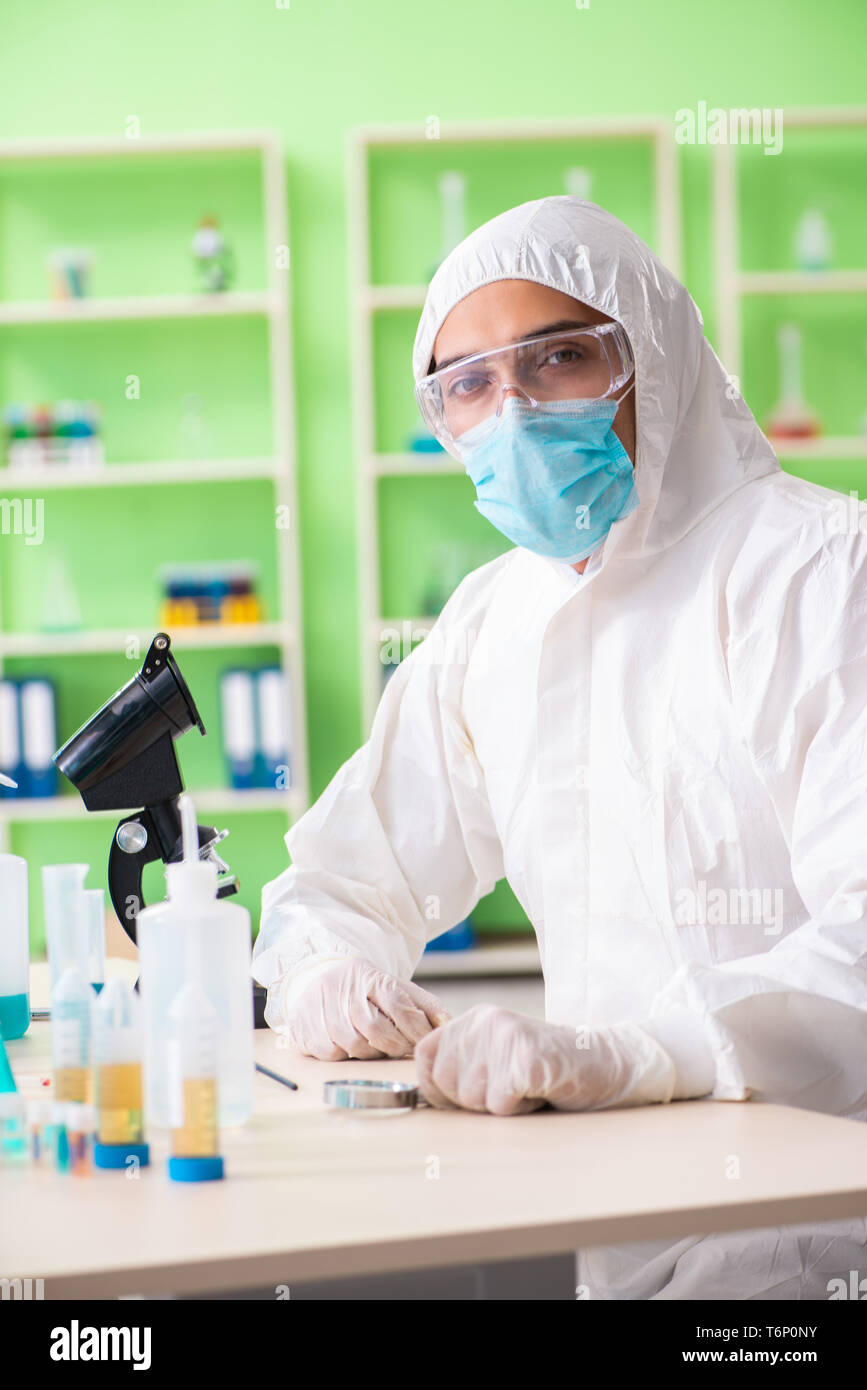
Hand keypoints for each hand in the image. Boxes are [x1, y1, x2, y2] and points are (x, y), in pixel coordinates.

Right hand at [285, 957, 450, 1060]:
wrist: (318, 980)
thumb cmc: (366, 991)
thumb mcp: (396, 988)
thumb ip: (424, 1005)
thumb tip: (448, 1025)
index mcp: (369, 976)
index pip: (398, 1004)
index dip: (415, 1028)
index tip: (424, 1041)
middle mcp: (343, 989)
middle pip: (376, 1029)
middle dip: (396, 1045)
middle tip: (404, 1049)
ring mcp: (321, 1008)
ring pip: (355, 1044)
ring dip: (372, 1052)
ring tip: (378, 1046)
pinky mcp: (305, 1027)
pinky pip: (333, 1053)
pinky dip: (346, 1055)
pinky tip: (351, 1046)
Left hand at [414, 1004, 675, 1114]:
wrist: (606, 1064)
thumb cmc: (548, 1072)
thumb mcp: (497, 1059)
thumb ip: (462, 1067)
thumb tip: (422, 1097)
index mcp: (474, 1019)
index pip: (425, 1058)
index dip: (437, 1089)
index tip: (466, 1098)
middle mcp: (485, 1021)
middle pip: (446, 1085)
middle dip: (475, 1102)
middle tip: (511, 1088)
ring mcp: (505, 1036)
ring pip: (473, 1099)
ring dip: (502, 1106)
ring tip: (529, 1088)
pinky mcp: (525, 1058)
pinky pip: (501, 1104)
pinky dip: (521, 1110)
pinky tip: (541, 1092)